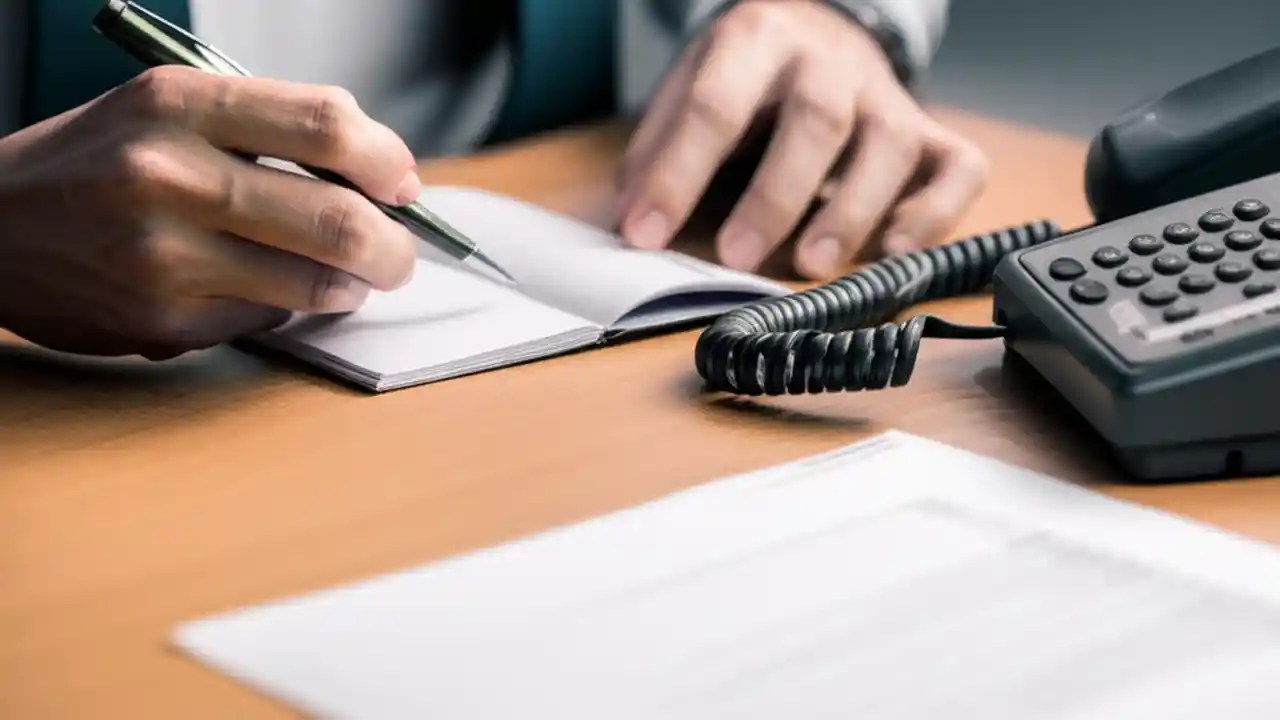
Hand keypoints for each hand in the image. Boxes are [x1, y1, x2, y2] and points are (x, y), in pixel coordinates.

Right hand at [0, 67, 420, 358]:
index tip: (404, 184)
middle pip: (339, 219)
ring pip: (316, 283)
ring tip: (348, 275)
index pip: (328, 125)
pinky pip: (268, 317)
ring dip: (353, 285)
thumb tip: (380, 175)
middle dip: (395, 247)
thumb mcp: (168, 111)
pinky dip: (289, 306)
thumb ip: (269, 129)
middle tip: (401, 253)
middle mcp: (170, 174)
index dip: (388, 160)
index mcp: (180, 103)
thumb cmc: (98, 164)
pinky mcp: (162, 320)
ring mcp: (164, 255)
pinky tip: (266, 288)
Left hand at [617, 0, 988, 278]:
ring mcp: (884, 95)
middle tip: (737, 257)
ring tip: (811, 264)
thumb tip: (630, 223)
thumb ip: (658, 152)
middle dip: (775, 196)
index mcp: (755, 39)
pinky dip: (934, 214)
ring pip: (888, 144)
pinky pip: (957, 167)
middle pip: (815, 119)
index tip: (645, 234)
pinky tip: (894, 251)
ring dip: (853, 210)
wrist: (818, 29)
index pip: (714, 106)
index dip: (677, 175)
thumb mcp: (689, 90)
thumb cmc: (745, 79)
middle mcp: (827, 61)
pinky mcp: (927, 130)